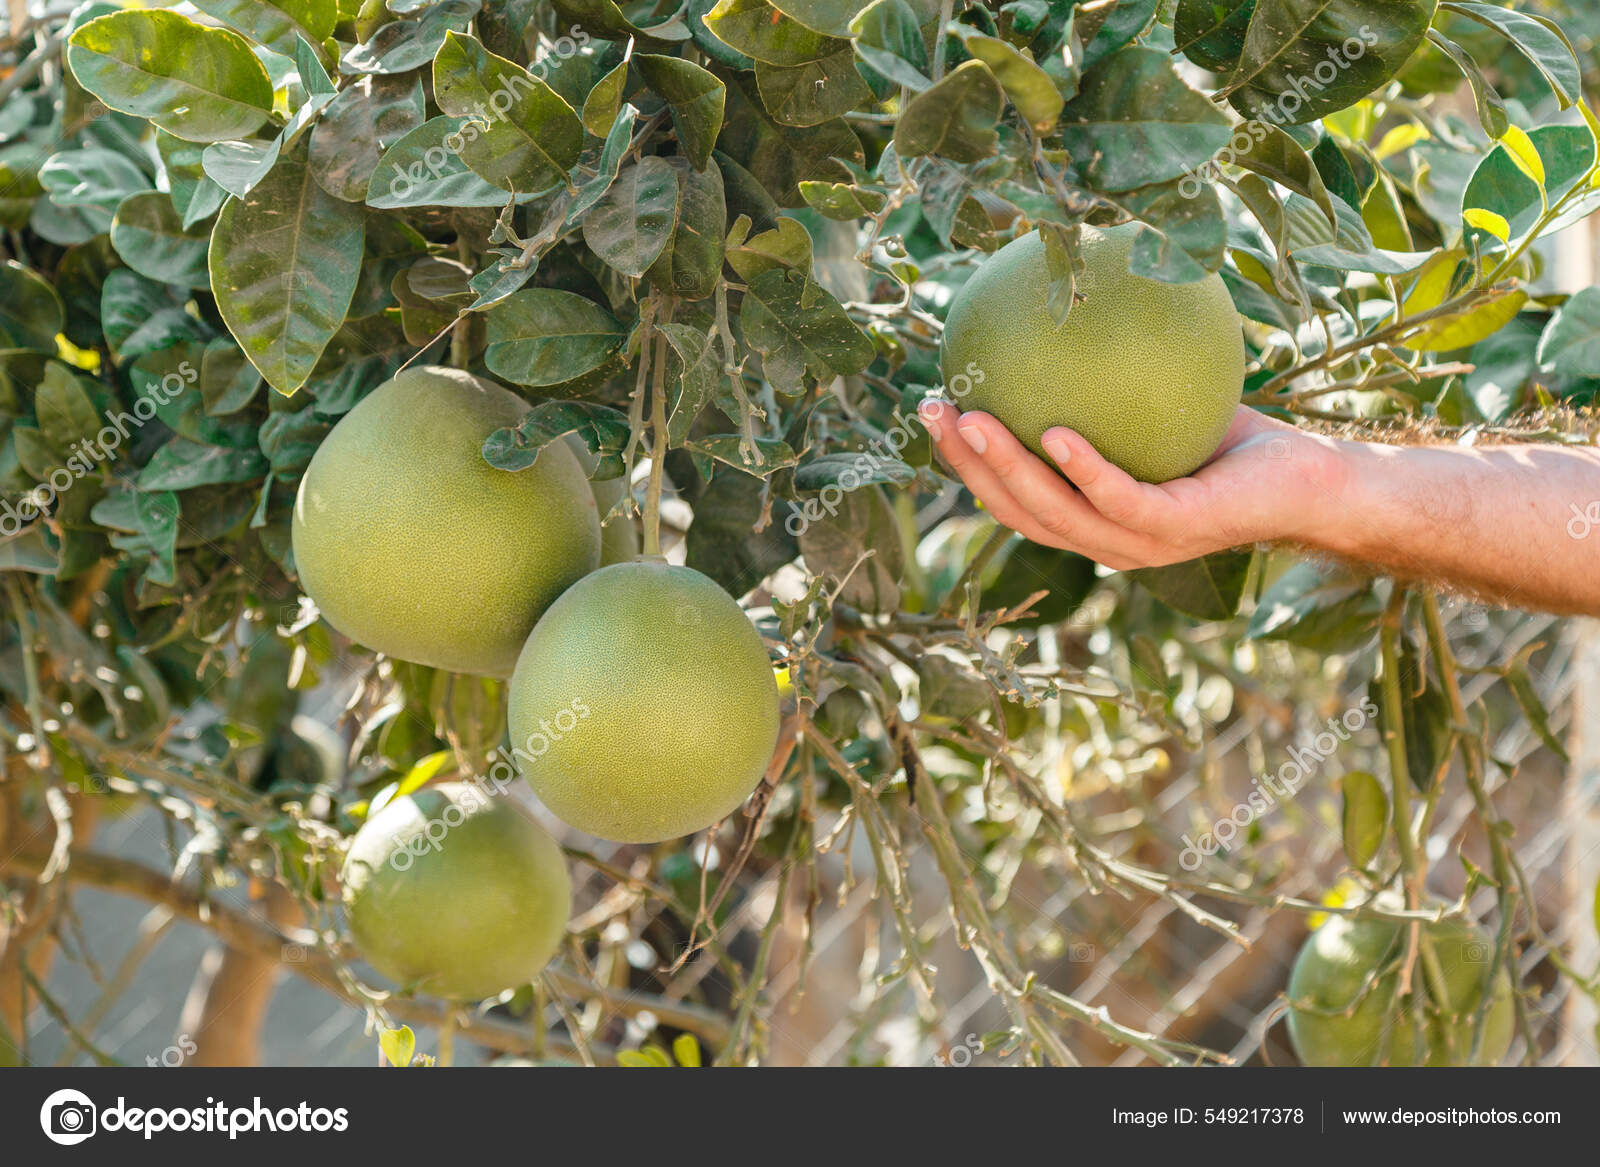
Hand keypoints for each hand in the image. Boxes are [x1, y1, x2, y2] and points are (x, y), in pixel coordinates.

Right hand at [914, 401, 1350, 569]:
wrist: (1315, 479)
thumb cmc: (1233, 437)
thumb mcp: (1158, 402)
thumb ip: (1108, 378)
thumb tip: (1060, 308)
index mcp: (1090, 519)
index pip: (1011, 499)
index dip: (965, 462)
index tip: (934, 409)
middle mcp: (1105, 542)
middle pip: (1015, 510)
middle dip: (966, 465)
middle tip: (931, 411)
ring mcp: (1140, 544)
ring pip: (1054, 513)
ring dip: (1006, 469)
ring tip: (973, 419)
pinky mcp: (1177, 530)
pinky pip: (1120, 501)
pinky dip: (1084, 471)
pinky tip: (1055, 432)